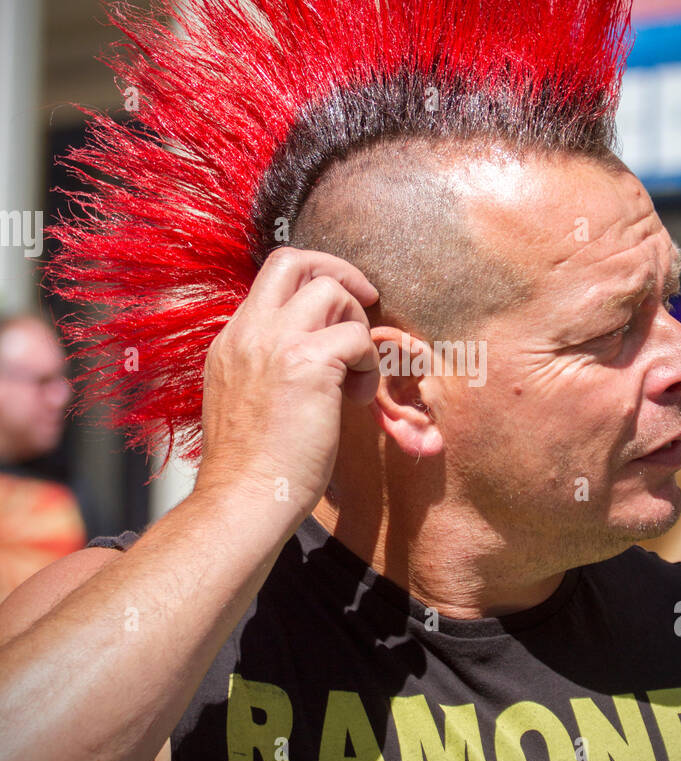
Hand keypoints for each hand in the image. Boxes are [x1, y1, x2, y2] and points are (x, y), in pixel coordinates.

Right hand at [194, 247, 379, 528]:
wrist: (242, 499)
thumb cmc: (250, 467)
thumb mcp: (243, 399)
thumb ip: (266, 367)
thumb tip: (311, 356)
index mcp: (231, 341)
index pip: (270, 280)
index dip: (310, 283)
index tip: (335, 310)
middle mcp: (248, 333)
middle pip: (293, 261)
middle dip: (339, 272)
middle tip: (365, 304)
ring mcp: (275, 344)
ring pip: (330, 289)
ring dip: (356, 324)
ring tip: (356, 371)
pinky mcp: (308, 365)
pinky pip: (357, 336)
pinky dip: (368, 362)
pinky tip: (356, 398)